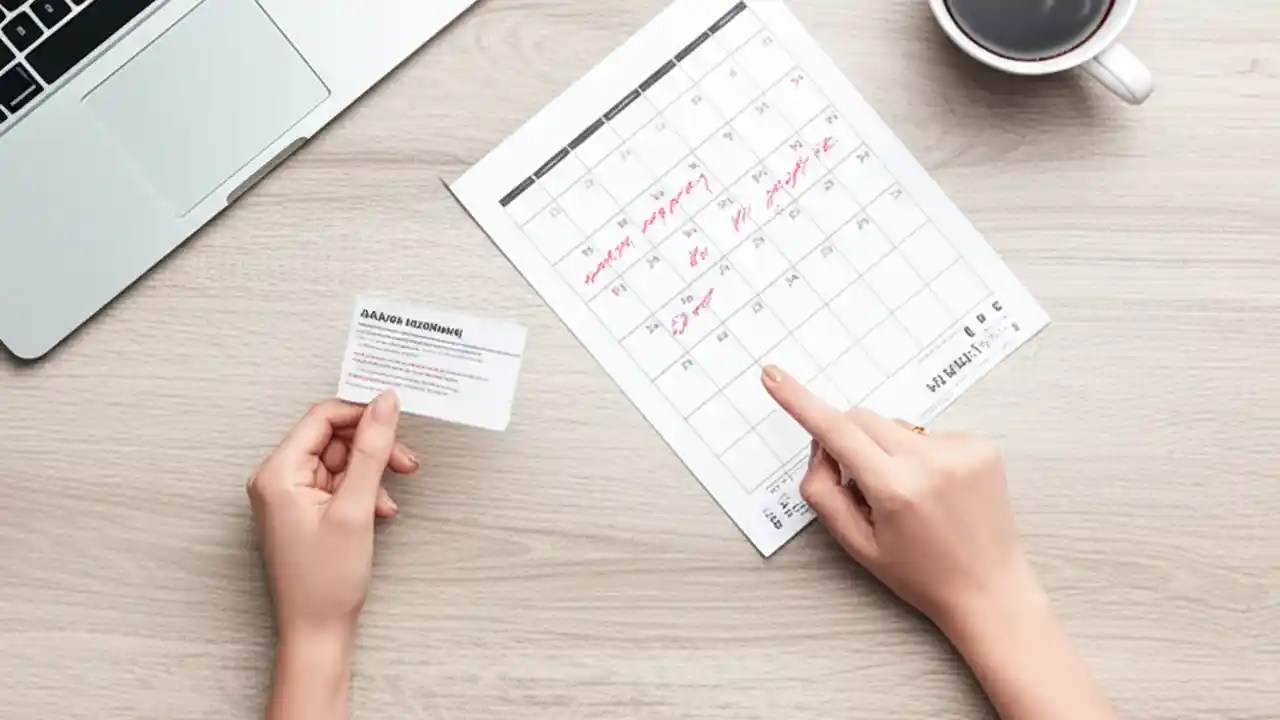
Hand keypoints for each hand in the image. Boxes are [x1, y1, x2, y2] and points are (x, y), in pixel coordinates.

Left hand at [248, 393, 417, 642]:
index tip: (395, 416)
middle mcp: (278, 480)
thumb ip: (371, 450)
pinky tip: (380, 511)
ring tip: (391, 498)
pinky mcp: (305, 512)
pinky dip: (363, 492)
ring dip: (371, 474)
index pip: (322, 418)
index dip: (361, 413)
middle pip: (333, 438)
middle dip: (372, 448)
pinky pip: (338, 484)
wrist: (316, 632)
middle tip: (406, 461)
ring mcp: (291, 497)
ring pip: (340, 462)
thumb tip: (384, 403)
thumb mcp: (355, 507)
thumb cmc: (325, 581)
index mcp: (277, 473)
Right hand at [762, 366, 1117, 719]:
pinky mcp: (981, 445)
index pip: (836, 430)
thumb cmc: (921, 574)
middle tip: (860, 485)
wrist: (990, 589)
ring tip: (909, 495)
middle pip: (862, 419)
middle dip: (849, 441)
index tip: (773, 375)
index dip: (799, 400)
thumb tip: (821, 447)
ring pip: (895, 425)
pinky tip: (936, 489)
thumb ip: (823, 491)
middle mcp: (930, 461)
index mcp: (896, 489)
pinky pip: (928, 432)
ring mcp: (961, 449)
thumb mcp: (856, 545)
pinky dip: (919, 453)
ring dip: (887, 449)